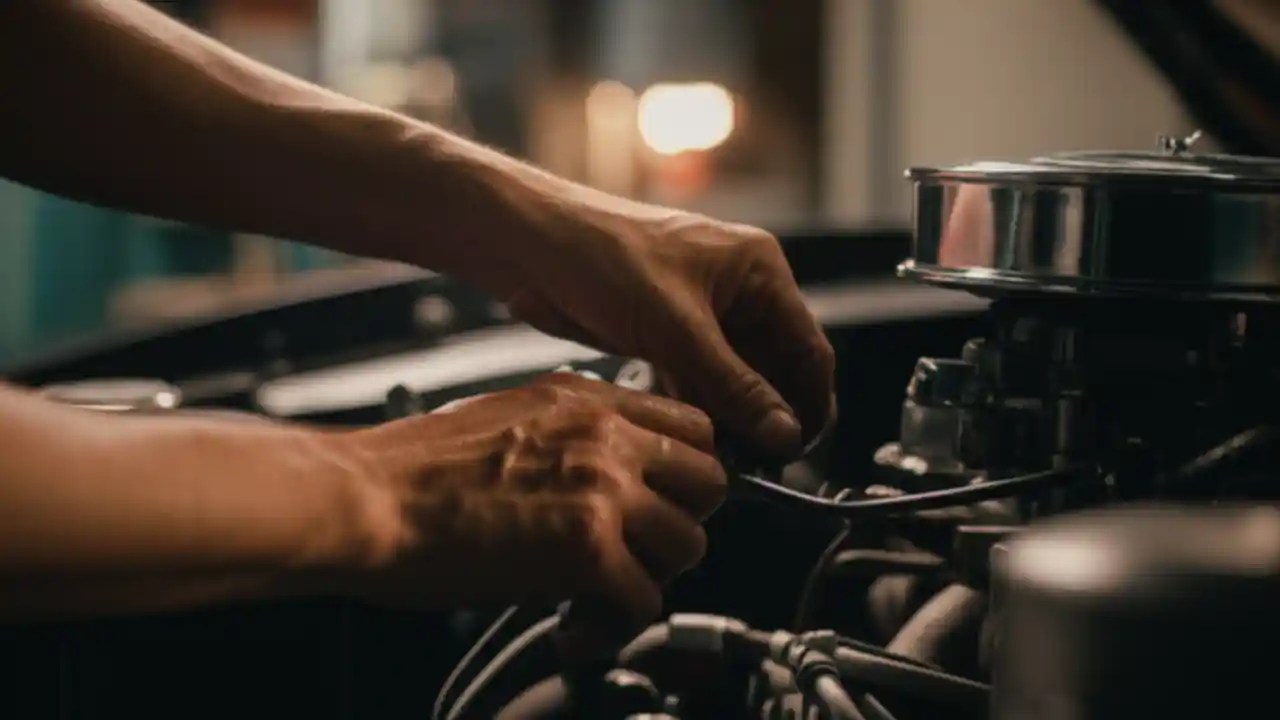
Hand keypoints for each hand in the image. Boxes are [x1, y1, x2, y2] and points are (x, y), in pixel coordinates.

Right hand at [331, 373, 726, 652]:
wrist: (367, 497)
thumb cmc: (415, 466)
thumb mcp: (511, 416)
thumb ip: (572, 434)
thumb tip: (607, 468)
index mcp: (587, 399)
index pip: (693, 426)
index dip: (687, 471)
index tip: (670, 498)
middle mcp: (606, 436)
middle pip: (711, 482)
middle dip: (682, 522)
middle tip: (644, 549)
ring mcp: (603, 490)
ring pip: (688, 545)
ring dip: (652, 576)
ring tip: (606, 592)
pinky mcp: (588, 548)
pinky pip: (645, 600)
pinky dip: (616, 622)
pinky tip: (579, 623)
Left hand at [502, 203, 835, 460]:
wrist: (529, 245)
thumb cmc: (602, 256)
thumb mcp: (676, 329)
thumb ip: (733, 386)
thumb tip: (782, 433)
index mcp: (758, 270)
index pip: (808, 348)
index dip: (810, 404)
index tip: (800, 452)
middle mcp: (737, 289)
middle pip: (774, 368)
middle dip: (769, 416)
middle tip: (760, 465)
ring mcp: (700, 312)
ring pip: (734, 379)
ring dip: (731, 418)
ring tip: (727, 461)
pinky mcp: (665, 332)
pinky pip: (698, 379)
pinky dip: (699, 408)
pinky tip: (694, 439)